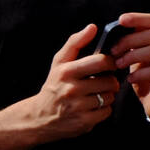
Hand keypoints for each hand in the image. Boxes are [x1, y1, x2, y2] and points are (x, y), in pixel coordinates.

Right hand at [27, 24, 118, 141]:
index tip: (109, 66)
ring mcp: (77, 108)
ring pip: (109, 97)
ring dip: (107, 96)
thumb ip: (75, 42)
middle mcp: (71, 90)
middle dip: (110, 81)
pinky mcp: (83, 122)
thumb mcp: (59, 62)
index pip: (101, 62)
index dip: (111, 63)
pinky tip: (93, 107)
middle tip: (103, 82)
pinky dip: (103, 109)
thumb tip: (93, 27)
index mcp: (67, 72)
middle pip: (109, 81)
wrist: (39, 118)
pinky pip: (106, 112)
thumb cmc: (53, 86)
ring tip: (96, 95)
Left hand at [113, 12, 149, 124]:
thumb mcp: (136, 62)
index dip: (138, 18)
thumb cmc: (146, 82)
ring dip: (134, 56)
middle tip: (113, 51)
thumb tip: (111, 38)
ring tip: (118, 64)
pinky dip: (141, 73)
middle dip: (130, 40)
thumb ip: (129, 49)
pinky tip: (129, 79)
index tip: (120, 20)